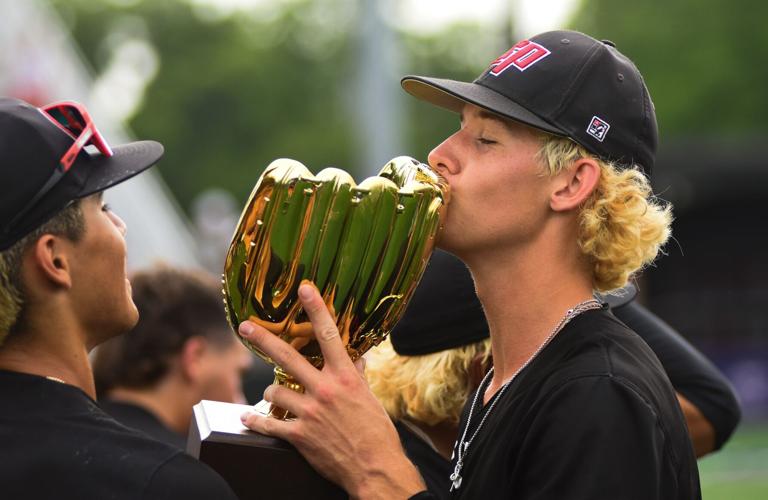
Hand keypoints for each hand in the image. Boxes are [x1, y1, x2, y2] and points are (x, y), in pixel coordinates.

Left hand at [239, 282, 424, 499]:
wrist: (376, 468)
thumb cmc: (377, 433)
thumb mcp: (370, 398)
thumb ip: (357, 376)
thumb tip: (354, 360)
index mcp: (345, 377)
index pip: (329, 334)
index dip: (316, 308)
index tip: (305, 288)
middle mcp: (325, 390)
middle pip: (288, 356)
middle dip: (264, 339)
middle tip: (246, 327)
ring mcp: (310, 412)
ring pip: (275, 390)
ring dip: (271, 391)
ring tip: (274, 395)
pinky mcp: (299, 435)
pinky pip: (268, 423)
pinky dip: (255, 421)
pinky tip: (247, 418)